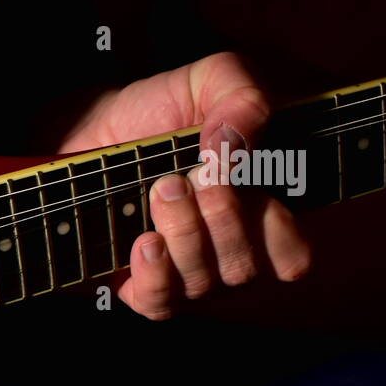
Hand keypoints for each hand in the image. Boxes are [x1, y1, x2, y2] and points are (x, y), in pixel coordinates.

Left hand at [60, 52, 311, 318]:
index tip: (239, 179)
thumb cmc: (162, 110)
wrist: (93, 130)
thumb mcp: (211, 81)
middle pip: (243, 270)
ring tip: (160, 190)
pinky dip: (155, 274)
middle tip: (183, 176)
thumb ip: (242, 98)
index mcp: (262, 217)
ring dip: (183, 233)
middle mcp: (228, 256)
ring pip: (203, 285)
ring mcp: (186, 277)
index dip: (273, 226)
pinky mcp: (142, 286)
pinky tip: (144, 240)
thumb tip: (231, 150)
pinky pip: (160, 305)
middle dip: (219, 217)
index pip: (292, 259)